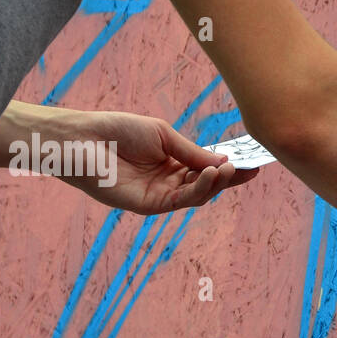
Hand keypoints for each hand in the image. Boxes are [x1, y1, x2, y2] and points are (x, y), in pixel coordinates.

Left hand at [64, 112, 259, 214]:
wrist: (84, 140)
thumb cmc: (118, 132)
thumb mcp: (163, 136)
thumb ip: (192, 153)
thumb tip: (225, 163)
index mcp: (172, 163)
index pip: (207, 168)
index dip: (229, 167)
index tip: (253, 162)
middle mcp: (169, 182)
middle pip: (207, 184)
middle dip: (230, 178)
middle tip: (249, 169)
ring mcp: (160, 195)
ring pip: (198, 195)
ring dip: (217, 184)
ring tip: (230, 170)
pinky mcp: (150, 205)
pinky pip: (182, 200)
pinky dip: (199, 188)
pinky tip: (210, 175)